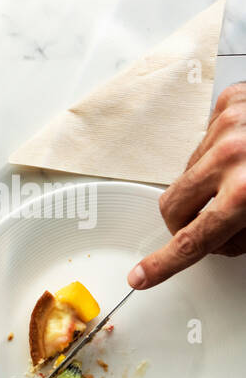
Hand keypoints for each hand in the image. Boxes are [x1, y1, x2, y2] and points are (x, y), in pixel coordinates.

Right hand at [128, 81, 245, 288]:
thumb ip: (244, 233)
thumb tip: (220, 242)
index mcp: (245, 193)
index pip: (191, 241)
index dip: (164, 264)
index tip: (142, 275)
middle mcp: (232, 156)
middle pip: (174, 204)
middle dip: (188, 220)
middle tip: (213, 224)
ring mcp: (228, 124)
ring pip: (188, 170)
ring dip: (208, 182)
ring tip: (244, 178)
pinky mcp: (232, 102)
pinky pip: (204, 135)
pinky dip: (219, 148)